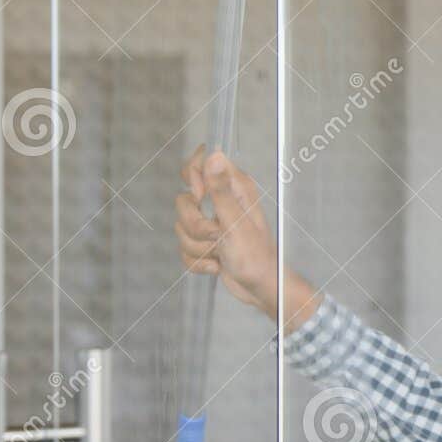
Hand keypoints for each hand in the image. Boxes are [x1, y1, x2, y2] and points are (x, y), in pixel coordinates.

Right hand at [174, 146, 322, 331]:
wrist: (260, 288)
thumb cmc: (255, 256)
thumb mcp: (235, 221)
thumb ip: (220, 189)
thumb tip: (214, 153)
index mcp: (234, 187)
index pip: (202, 161)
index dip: (193, 176)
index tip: (200, 196)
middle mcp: (222, 201)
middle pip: (183, 200)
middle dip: (196, 225)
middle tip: (217, 234)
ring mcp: (212, 222)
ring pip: (181, 227)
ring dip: (200, 247)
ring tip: (221, 252)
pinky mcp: (205, 243)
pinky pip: (184, 248)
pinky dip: (199, 262)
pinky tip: (218, 265)